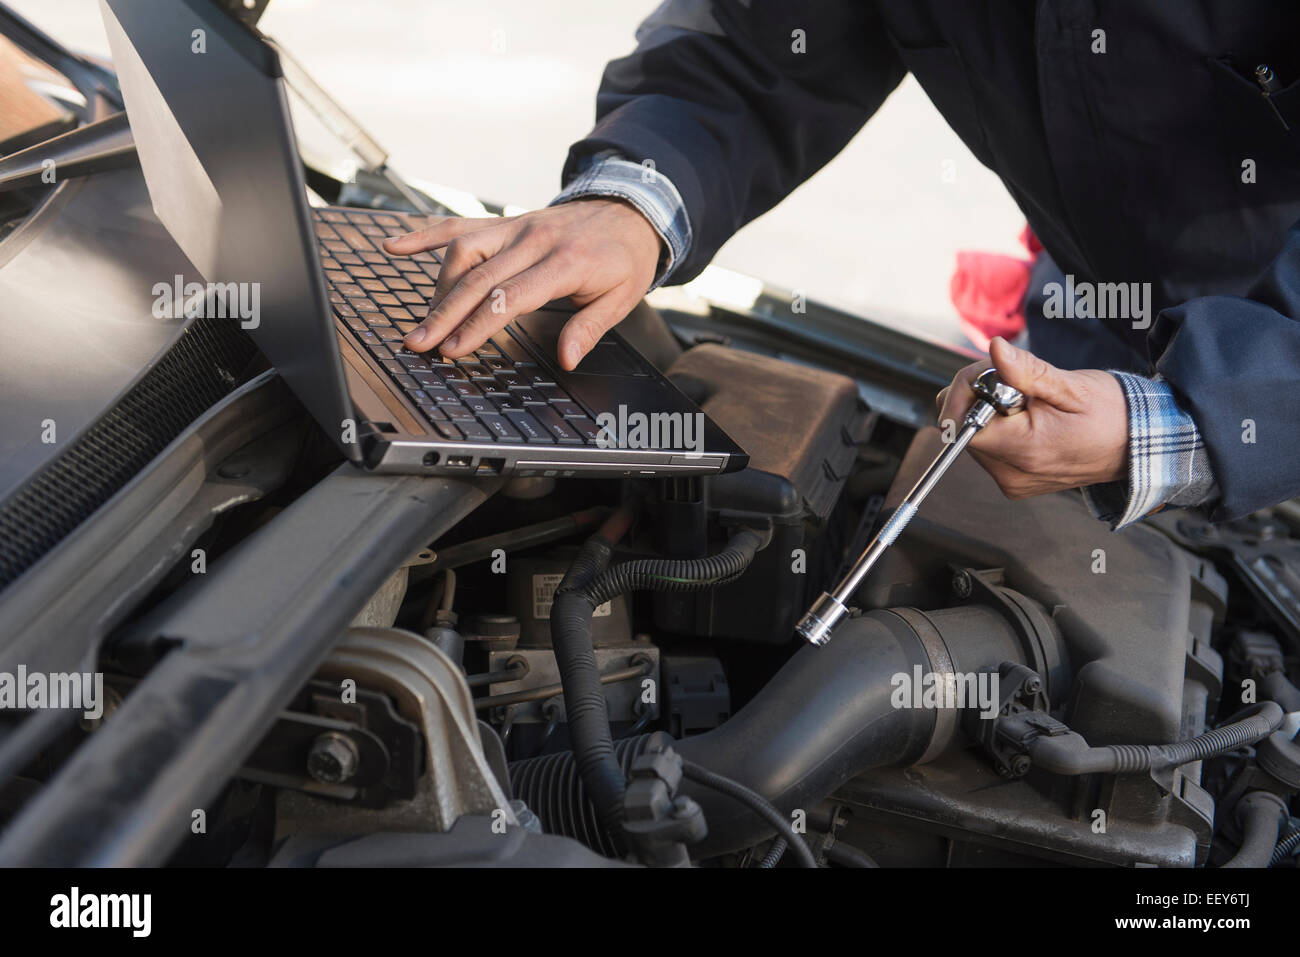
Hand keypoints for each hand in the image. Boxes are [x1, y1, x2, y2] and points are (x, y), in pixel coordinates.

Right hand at [382, 198, 661, 369]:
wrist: (629, 209)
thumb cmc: (623, 259)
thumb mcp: (621, 299)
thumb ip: (590, 329)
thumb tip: (567, 359)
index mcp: (564, 262)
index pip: (510, 297)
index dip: (478, 324)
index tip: (454, 349)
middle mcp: (533, 240)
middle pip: (478, 278)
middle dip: (444, 313)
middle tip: (419, 342)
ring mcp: (515, 227)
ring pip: (464, 250)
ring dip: (439, 286)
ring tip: (425, 319)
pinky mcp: (504, 222)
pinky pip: (459, 225)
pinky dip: (424, 235)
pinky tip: (395, 247)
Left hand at [935, 337, 1128, 497]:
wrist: (1138, 446)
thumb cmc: (1112, 416)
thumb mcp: (1071, 386)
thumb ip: (1027, 371)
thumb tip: (995, 350)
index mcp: (1022, 451)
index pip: (958, 420)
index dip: (969, 388)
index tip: (996, 371)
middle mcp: (1010, 473)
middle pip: (961, 426)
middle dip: (979, 396)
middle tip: (1016, 383)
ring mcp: (1011, 481)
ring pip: (972, 435)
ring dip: (990, 411)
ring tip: (1028, 403)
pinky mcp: (1014, 481)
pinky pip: (988, 448)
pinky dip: (1000, 428)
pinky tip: (1028, 420)